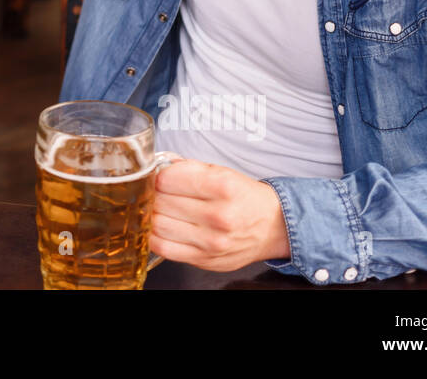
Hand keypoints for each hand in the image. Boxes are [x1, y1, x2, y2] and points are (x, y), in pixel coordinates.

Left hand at [148, 159, 290, 270]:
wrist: (273, 227)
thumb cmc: (245, 197)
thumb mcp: (223, 172)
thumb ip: (189, 167)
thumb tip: (159, 166)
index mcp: (222, 187)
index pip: (168, 179)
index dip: (158, 176)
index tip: (161, 178)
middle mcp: (218, 215)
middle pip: (161, 202)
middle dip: (154, 194)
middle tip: (159, 193)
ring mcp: (211, 241)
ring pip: (158, 225)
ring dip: (153, 215)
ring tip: (161, 209)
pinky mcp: (204, 260)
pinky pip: (164, 248)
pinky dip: (154, 236)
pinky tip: (160, 228)